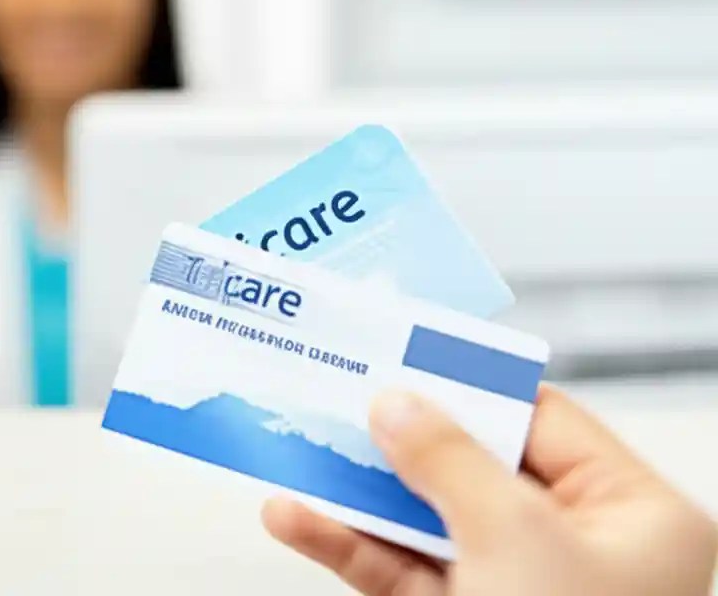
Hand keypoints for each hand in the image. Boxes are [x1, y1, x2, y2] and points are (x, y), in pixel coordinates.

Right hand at [262, 385, 716, 595]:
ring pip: (424, 522)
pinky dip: (348, 546)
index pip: (541, 421)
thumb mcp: (516, 540)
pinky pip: (400, 574)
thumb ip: (449, 460)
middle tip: (336, 395)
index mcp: (632, 516)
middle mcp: (578, 551)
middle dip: (396, 438)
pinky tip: (299, 519)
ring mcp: (516, 593)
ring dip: (355, 492)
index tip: (402, 356)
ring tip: (295, 450)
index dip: (466, 385)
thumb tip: (399, 404)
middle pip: (471, 467)